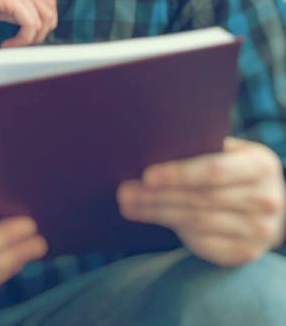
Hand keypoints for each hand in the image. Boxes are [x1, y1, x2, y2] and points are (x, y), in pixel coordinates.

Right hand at [0, 0, 56, 46]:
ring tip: (12, 46)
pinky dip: (22, 40)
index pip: (46, 4)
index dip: (41, 24)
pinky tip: (5, 45)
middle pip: (50, 10)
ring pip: (44, 19)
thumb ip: (7, 13)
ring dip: (32, 39)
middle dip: (41, 33)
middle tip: (20, 45)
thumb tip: (21, 29)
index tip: (22, 39)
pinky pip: (30, 24)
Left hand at [116, 137, 285, 265]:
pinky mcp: (247, 253)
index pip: (213, 171)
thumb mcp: (232, 150)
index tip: (147, 176)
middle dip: (157, 196)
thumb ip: (204, 147)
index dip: (178, 174)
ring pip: (197, 223)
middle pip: (200, 199)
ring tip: (129, 204)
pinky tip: (154, 219)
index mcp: (261, 166)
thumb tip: (152, 143)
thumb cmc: (238, 168)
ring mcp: (259, 231)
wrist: (273, 203)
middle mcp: (266, 200)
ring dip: (157, 214)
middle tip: (124, 192)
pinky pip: (205, 244)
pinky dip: (177, 232)